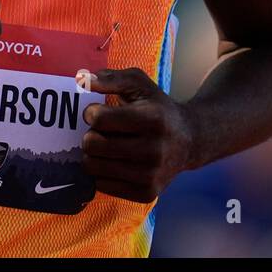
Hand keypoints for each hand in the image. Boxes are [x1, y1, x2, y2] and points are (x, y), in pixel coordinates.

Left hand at [78, 68, 196, 202]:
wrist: (190, 141)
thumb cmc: (157, 107)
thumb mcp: (139, 84)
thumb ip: (110, 78)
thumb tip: (82, 80)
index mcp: (153, 119)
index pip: (100, 119)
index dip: (91, 113)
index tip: (97, 112)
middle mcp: (155, 149)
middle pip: (92, 145)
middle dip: (91, 135)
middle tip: (102, 132)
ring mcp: (151, 175)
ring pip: (93, 167)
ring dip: (94, 155)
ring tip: (106, 146)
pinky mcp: (147, 193)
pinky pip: (102, 185)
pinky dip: (103, 172)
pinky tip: (116, 162)